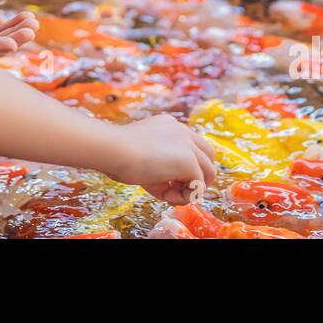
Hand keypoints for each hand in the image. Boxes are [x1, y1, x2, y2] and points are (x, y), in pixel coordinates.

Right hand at [103, 115, 217, 204]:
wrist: (113, 150)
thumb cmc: (119, 155)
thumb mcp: (144, 157)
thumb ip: (163, 169)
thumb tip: (175, 191)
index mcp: (170, 125)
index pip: (192, 146)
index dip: (185, 166)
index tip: (167, 179)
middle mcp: (183, 131)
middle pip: (208, 156)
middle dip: (199, 176)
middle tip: (178, 189)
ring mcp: (189, 145)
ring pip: (208, 172)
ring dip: (193, 188)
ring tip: (170, 195)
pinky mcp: (190, 161)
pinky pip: (198, 185)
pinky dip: (184, 196)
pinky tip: (166, 196)